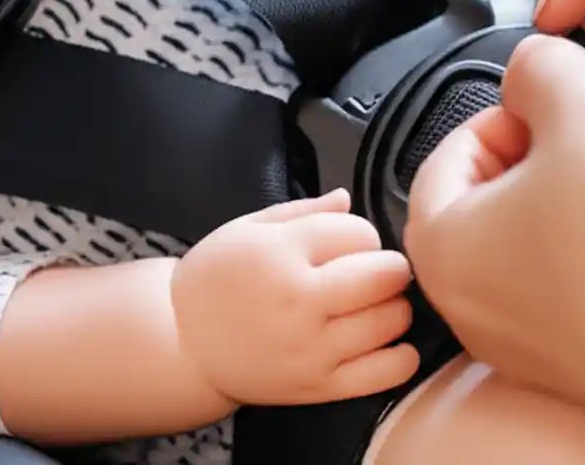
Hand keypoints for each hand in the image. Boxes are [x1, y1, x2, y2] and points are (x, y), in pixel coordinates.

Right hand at [171, 190, 418, 407]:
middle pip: (384, 275)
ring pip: (390, 320)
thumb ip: (304, 211)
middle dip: (393, 268)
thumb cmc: (217, 279)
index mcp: (280, 253)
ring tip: (376, 306)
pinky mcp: (317, 387)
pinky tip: (388, 343)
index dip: (363, 235)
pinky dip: (401, 356)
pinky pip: (384, 372)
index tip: (351, 245)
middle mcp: (298, 300)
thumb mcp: (247, 229)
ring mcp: (310, 348)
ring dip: (395, 307)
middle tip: (381, 273)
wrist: (182, 344)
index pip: (359, 233)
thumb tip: (348, 198)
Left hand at [402, 36, 584, 464]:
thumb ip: (540, 65)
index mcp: (440, 248)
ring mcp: (537, 349)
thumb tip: (532, 71)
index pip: (449, 154)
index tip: (557, 105)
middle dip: (556, 154)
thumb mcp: (583, 94)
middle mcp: (475, 311)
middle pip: (500, 200)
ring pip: (555, 242)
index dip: (511, 112)